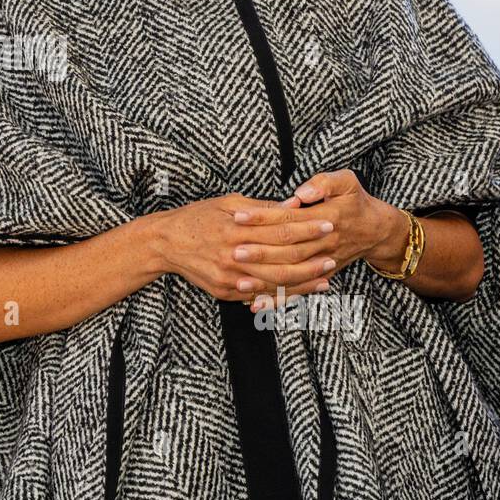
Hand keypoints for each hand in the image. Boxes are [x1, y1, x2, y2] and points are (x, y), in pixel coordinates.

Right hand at [151, 192, 337, 304]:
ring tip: (325, 278)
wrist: (165, 244)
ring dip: (304, 281)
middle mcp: (234, 254)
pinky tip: (300, 292)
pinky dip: (283, 295)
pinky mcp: (225, 292)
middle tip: (334, 252)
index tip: (327, 223)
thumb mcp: (228, 203)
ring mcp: (230, 277)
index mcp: (237, 227)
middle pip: (282, 259)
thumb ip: (261, 208)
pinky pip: (260, 297)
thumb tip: (293, 206)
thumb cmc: (198, 218)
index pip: (281, 229)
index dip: (307, 227)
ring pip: (275, 282)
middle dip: (312, 256)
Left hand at [229, 169, 404, 301]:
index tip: (238, 216)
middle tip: (232, 252)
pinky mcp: (320, 277)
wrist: (376, 230)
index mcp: (326, 218)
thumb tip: (301, 192)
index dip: (262, 217)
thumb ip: (324, 183)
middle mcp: (323, 244)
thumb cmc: (356, 202)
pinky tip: (256, 305)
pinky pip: (297, 291)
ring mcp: (322, 264)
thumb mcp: (347, 182)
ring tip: (238, 282)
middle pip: (287, 250)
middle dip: (259, 253)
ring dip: (265, 281)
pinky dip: (277, 299)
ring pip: (291, 275)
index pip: (288, 218)